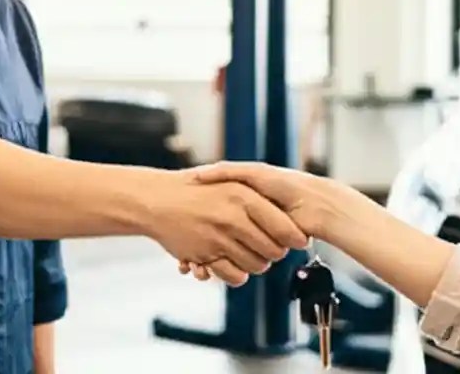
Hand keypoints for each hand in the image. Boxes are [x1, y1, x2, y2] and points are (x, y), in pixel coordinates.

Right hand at [143, 169, 308, 285]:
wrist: (159, 199)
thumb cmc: (199, 189)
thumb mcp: (230, 182)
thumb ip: (258, 198)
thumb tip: (289, 220)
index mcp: (243, 196)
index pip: (282, 226)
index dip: (295, 237)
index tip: (300, 241)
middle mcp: (232, 217)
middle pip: (273, 250)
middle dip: (277, 253)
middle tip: (274, 248)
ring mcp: (218, 238)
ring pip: (257, 266)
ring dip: (259, 264)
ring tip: (254, 254)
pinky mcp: (205, 255)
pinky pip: (235, 276)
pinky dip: (240, 275)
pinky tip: (235, 263)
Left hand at [191, 162, 353, 235]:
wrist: (321, 212)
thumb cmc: (300, 229)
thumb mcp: (269, 240)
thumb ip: (253, 246)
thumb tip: (239, 265)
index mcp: (251, 206)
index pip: (222, 205)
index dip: (202, 210)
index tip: (182, 218)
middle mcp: (251, 191)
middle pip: (217, 191)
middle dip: (197, 193)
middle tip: (175, 196)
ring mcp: (255, 181)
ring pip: (221, 179)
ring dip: (202, 180)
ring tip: (182, 181)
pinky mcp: (260, 173)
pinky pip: (232, 172)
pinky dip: (214, 174)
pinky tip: (199, 175)